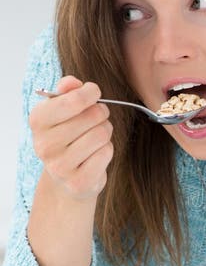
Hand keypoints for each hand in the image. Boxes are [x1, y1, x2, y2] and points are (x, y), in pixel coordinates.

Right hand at [30, 75, 113, 200]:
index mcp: (38, 120)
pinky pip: (106, 153)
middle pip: (93, 116)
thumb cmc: (66, 137)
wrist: (65, 178)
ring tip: (97, 136)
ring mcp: (60, 166)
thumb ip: (67, 91)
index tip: (94, 94)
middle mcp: (45, 144)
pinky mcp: (78, 181)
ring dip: (106, 132)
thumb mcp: (61, 110)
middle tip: (98, 118)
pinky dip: (107, 150)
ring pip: (101, 134)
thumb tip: (73, 83)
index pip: (74, 100)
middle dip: (101, 113)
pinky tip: (96, 154)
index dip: (91, 93)